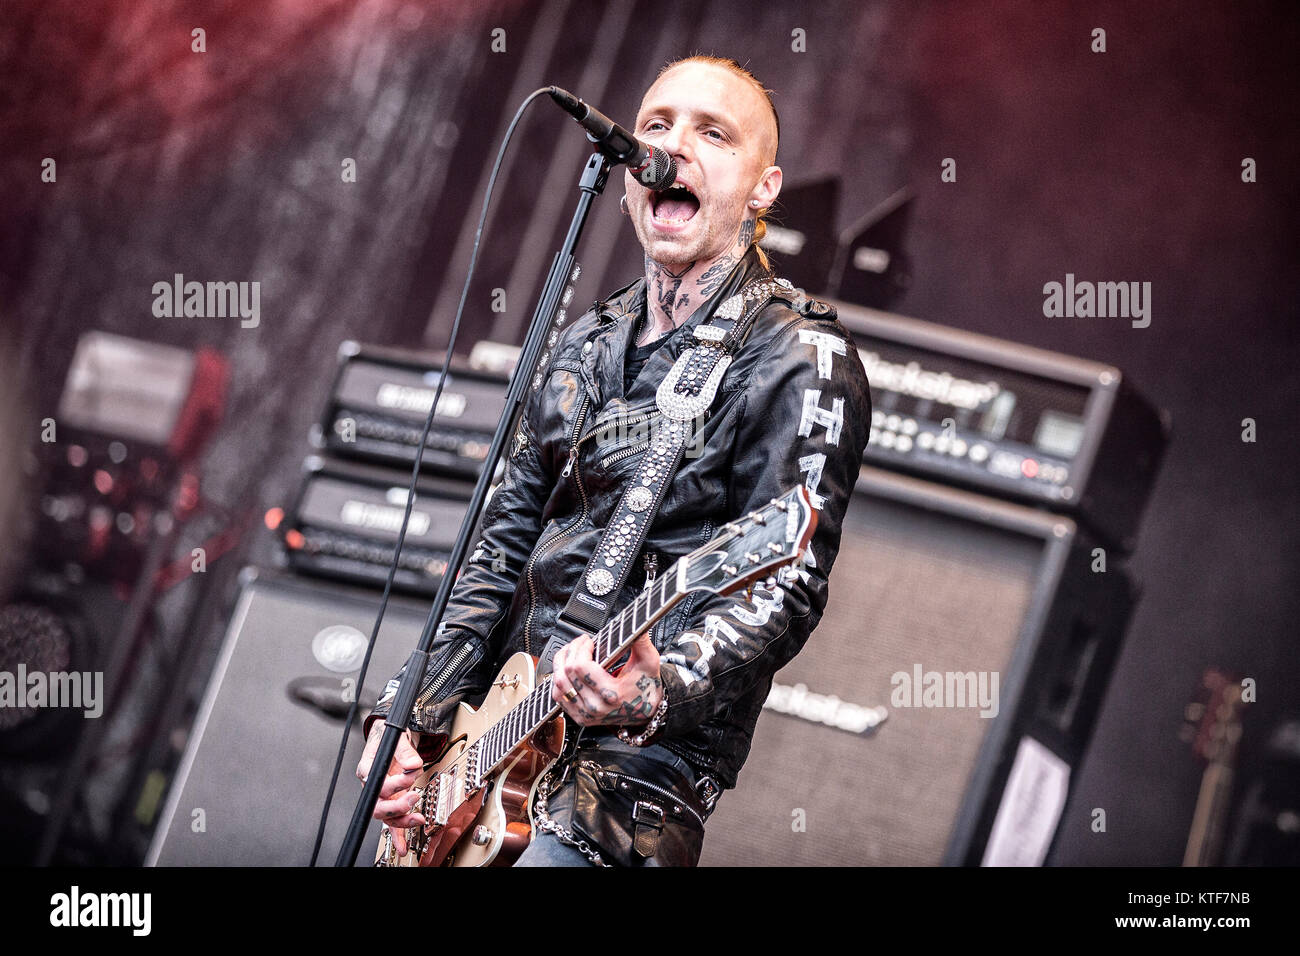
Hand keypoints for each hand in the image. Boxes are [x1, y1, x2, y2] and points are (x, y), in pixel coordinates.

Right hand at [357, 722, 425, 857]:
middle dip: (397, 805)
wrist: (390, 738)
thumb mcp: (395, 736)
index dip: (393, 781)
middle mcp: (372, 785)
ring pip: (385, 816)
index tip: (411, 773)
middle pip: (378, 805)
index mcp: (368, 768)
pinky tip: (403, 845)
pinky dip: (398, 834)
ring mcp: (382, 795)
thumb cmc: (387, 737)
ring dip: (401, 820)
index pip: (375, 781)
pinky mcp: (392, 800)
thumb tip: (413, 763)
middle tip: (413, 795)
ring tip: (417, 819)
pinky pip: (392, 821)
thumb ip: (404, 750)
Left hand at [551, 632, 662, 727]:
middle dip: (571, 651)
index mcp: (611, 693)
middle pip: (566, 673)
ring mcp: (586, 714)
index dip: (581, 648)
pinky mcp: (580, 717)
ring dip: (560, 664)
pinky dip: (559, 681)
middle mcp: (596, 706)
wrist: (647, 710)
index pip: (581, 667)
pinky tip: (567, 671)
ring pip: (558, 685)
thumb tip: (634, 626)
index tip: (588, 641)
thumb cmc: (646, 686)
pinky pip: (559, 697)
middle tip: (581, 643)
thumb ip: (641, 642)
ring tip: (571, 653)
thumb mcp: (649, 662)